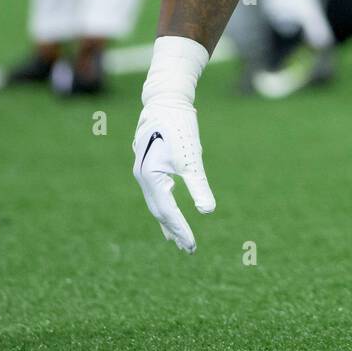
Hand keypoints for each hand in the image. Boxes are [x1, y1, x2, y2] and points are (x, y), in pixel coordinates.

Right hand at [132, 104, 214, 252]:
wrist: (166, 100)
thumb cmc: (179, 126)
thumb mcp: (191, 157)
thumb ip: (198, 185)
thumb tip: (208, 211)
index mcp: (151, 177)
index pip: (167, 211)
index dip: (181, 230)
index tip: (192, 246)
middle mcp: (143, 177)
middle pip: (160, 211)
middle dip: (175, 230)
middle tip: (189, 249)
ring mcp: (143, 172)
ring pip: (157, 204)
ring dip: (169, 222)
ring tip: (178, 241)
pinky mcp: (148, 166)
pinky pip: (156, 194)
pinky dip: (165, 207)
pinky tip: (171, 215)